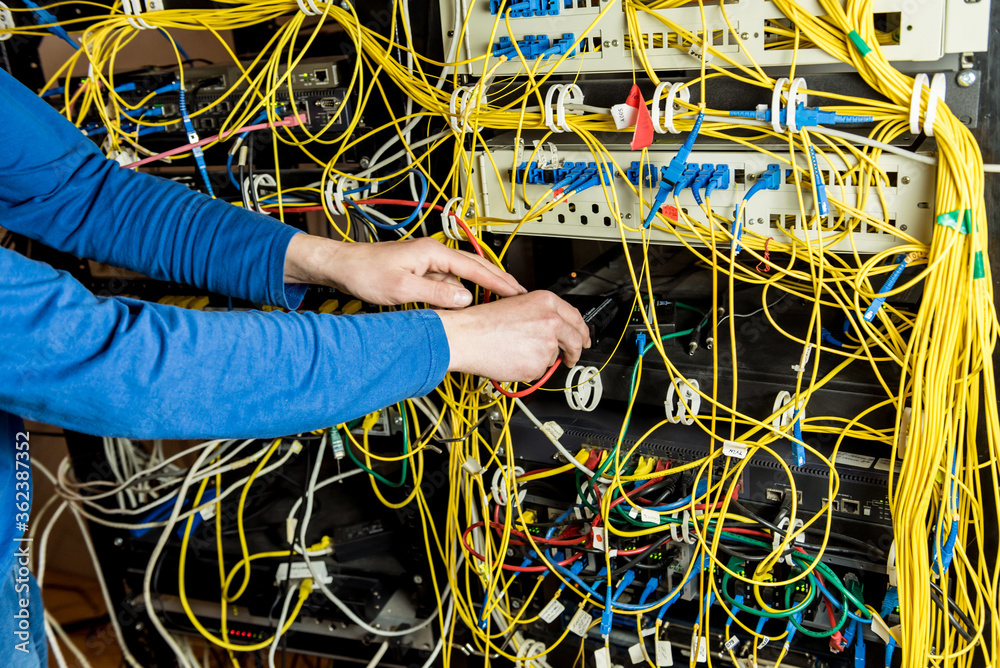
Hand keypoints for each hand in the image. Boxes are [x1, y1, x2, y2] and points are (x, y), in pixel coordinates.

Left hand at [284, 235, 524, 306]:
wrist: (343, 266)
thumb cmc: (365, 273)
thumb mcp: (402, 288)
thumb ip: (436, 293)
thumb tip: (464, 298)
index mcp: (433, 252)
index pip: (475, 268)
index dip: (499, 282)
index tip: (517, 292)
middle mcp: (433, 253)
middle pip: (475, 266)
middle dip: (499, 280)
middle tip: (520, 293)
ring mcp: (427, 262)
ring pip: (464, 274)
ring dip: (483, 285)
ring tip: (502, 299)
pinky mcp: (420, 271)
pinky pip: (450, 281)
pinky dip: (465, 290)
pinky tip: (470, 302)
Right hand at [435, 291, 591, 381]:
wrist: (466, 337)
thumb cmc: (482, 322)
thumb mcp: (517, 305)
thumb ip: (541, 315)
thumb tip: (554, 328)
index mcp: (546, 302)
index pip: (576, 318)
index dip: (582, 331)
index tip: (585, 338)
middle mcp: (551, 321)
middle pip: (576, 341)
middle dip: (575, 351)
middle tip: (571, 357)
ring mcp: (547, 344)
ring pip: (553, 357)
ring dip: (541, 358)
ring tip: (516, 350)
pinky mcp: (538, 364)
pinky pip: (539, 371)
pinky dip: (528, 369)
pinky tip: (512, 358)